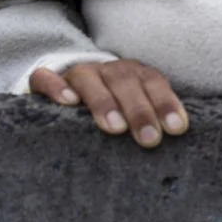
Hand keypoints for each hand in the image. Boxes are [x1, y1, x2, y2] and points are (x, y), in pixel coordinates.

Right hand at [31, 59, 188, 147]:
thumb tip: (178, 150)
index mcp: (134, 75)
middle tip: (149, 139)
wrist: (67, 90)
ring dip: (104, 102)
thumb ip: (152, 123)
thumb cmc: (113, 111)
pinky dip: (56, 87)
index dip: (165, 103)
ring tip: (114, 128)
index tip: (176, 128)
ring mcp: (76, 74)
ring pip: (88, 79)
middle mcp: (107, 71)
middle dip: (140, 110)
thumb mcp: (134, 114)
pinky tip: (68, 102)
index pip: (153, 82)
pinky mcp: (43, 80)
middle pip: (125, 81)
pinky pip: (46, 78)